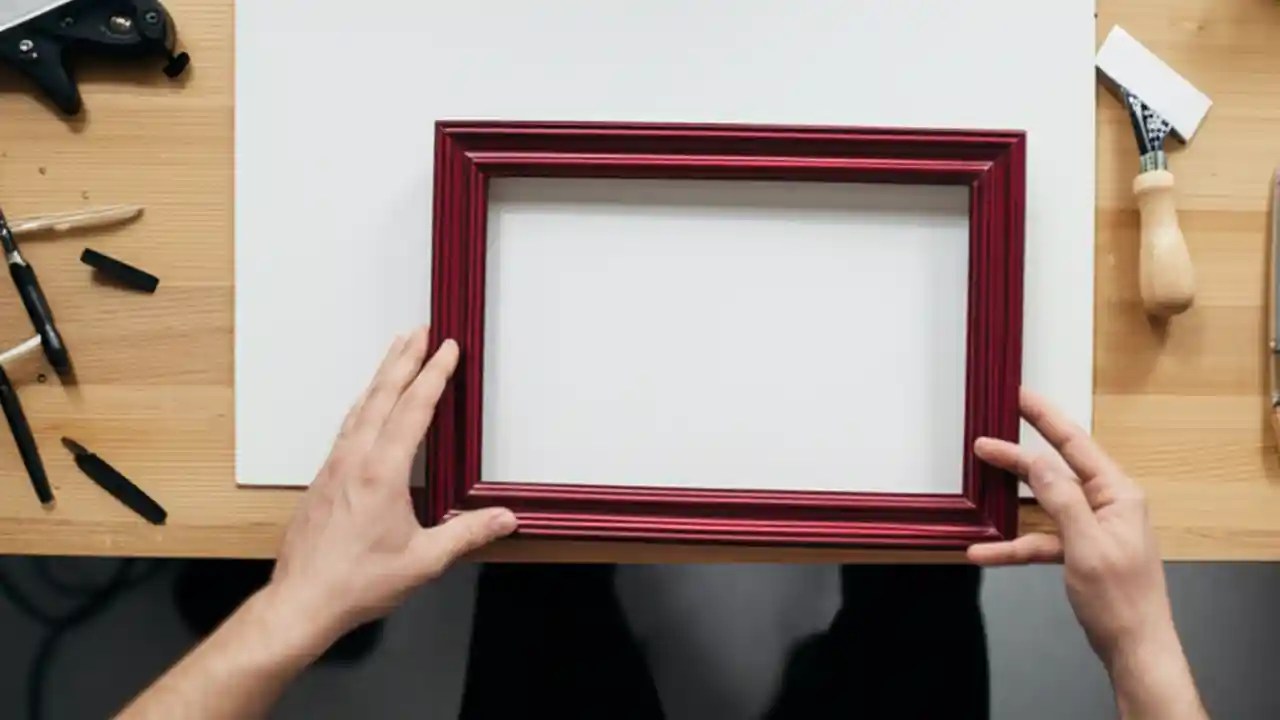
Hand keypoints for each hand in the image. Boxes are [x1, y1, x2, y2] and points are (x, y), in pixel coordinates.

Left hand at [266, 327, 515, 652]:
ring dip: (381, 377)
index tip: (448, 348)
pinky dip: (364, 405)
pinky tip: (367, 406)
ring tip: (396, 354)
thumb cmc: (358, 582)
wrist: (302, 601)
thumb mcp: (423, 561)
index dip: (433, 375)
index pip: (413, 410)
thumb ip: (467, 534)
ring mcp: (334, 468)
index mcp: (381, 473)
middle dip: (403, 360)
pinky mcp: (323, 480)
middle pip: (381, 396)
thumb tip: (506, 518)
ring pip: (360, 409)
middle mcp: (354, 461)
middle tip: (419, 331)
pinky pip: (347, 427)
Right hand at [967, 388, 1173, 666]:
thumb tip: (1038, 461)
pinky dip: (1014, 545)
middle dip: (1018, 456)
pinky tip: (983, 551)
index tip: (1019, 395)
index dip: (1046, 418)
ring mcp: (1092, 528)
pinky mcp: (1079, 551)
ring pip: (1043, 504)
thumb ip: (1061, 499)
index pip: (1076, 444)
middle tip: (983, 438)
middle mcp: (1106, 504)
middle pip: (1055, 470)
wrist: (1134, 648)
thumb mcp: (1087, 545)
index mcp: (1117, 494)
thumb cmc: (1119, 597)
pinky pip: (1041, 539)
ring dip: (1010, 501)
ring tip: (977, 481)